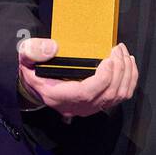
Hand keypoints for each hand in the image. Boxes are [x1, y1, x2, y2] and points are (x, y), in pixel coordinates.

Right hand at [17, 37, 137, 120]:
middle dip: (119, 69)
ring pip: (119, 96)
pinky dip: (129, 79)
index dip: (103, 77)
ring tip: (123, 53)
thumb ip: (34, 52)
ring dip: (126, 73)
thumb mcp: (26, 59)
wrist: (38, 87)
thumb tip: (53, 47)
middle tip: (117, 49)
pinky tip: (128, 64)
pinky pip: (121, 95)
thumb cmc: (34, 72)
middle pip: (108, 94)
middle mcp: (79, 106)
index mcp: (61, 96)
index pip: (88, 93)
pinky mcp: (100, 103)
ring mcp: (91, 107)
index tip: (108, 59)